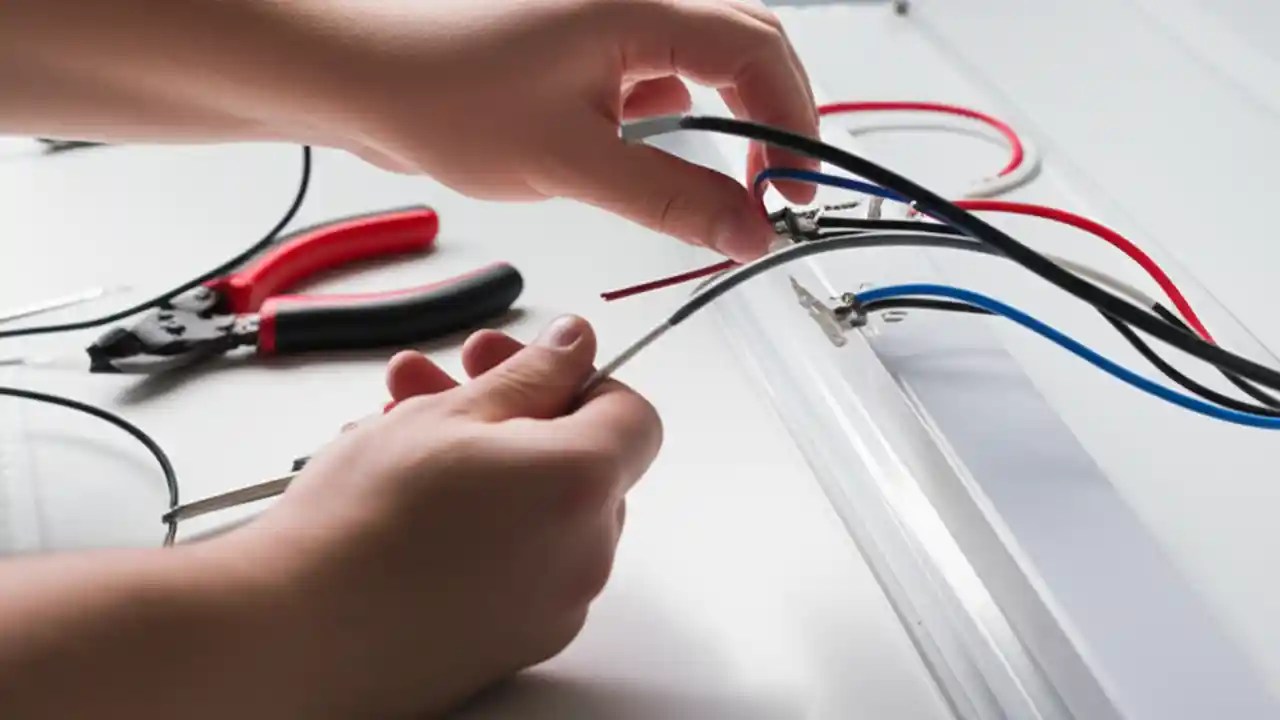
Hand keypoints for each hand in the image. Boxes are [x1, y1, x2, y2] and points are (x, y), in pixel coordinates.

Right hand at [215, 316, 660, 716]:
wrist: (293, 632)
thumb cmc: (360, 523)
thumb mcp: (448, 413)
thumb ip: (530, 374)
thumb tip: (575, 346)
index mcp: (581, 486)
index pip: (633, 417)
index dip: (585, 380)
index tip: (531, 367)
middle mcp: (585, 555)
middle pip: (582, 463)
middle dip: (518, 413)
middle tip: (453, 383)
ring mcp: (552, 607)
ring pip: (541, 511)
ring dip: (489, 460)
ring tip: (404, 428)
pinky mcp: (514, 642)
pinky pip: (519, 563)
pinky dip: (484, 523)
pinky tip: (413, 497)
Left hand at [322, 0, 818, 260]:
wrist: (363, 76)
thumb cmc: (441, 90)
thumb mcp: (571, 161)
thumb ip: (671, 198)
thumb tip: (746, 230)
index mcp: (642, 6)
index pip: (759, 53)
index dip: (793, 125)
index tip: (791, 193)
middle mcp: (636, 4)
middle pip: (746, 51)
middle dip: (770, 123)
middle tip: (773, 195)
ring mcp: (613, 25)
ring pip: (703, 70)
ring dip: (723, 126)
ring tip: (723, 188)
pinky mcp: (588, 52)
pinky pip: (657, 84)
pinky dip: (670, 127)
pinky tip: (643, 157)